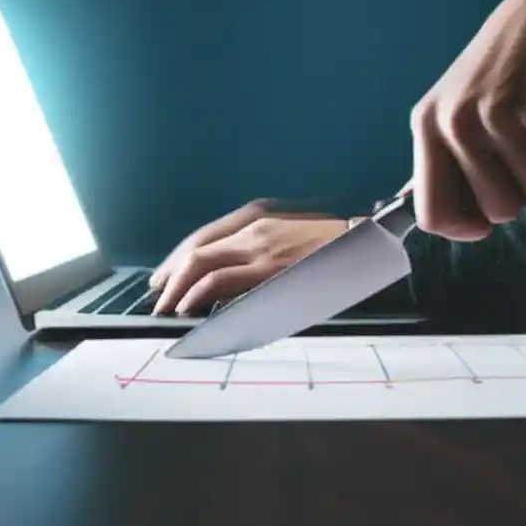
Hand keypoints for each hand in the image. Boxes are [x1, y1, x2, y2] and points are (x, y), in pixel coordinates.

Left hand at [150, 200, 346, 314]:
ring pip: (201, 262)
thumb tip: (232, 279)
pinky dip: (196, 294)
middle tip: (157, 295)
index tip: (165, 276)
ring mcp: (260, 246)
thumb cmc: (333, 249)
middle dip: (170, 274)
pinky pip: (219, 280)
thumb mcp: (290, 240)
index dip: (179, 258)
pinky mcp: (268, 268)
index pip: (204, 236)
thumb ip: (261, 251)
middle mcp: (253, 227)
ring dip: (176, 288)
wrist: (368, 243)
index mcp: (257, 217)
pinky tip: (187, 307)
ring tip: (165, 308)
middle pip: (196, 247)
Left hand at [409, 0, 525, 239]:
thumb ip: (451, 158)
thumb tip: (452, 221)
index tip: (483, 223)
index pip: (431, 211)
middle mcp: (455, 122)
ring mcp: (497, 115)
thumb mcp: (458, 105)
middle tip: (525, 157)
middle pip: (495, 209)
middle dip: (520, 194)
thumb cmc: (505, 64)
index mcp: (427, 125)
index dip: (462, 228)